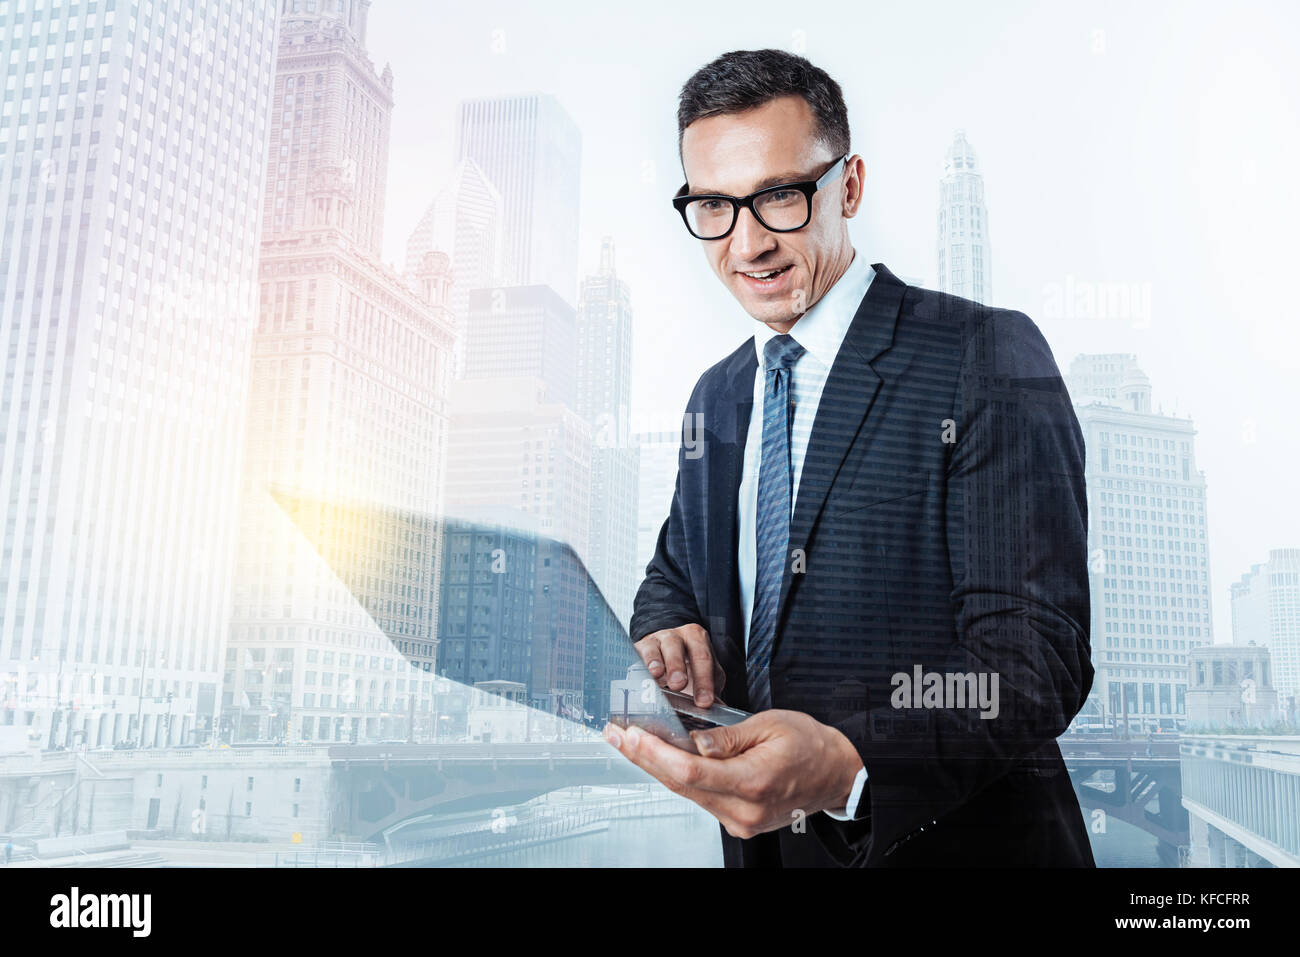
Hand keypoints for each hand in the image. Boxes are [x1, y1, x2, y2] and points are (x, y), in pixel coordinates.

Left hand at [602, 709, 863, 838]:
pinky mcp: (739, 821)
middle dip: (645, 759)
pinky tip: (661, 759)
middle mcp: (744, 809)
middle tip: (617, 736)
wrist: (836, 774)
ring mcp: (741, 820)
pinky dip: (679, 777)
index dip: (655, 754)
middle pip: (682, 785)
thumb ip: (728, 737)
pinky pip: (702, 797)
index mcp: (754, 781)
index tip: (632, 736)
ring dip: (657, 767)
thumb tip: (693, 742)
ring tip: (632, 744)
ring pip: (688, 793)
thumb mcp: (771, 725)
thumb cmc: (810, 745)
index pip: (691, 771)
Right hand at [633, 623, 724, 707]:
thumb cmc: (687, 666)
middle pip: (677, 648)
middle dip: (678, 667)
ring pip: (656, 648)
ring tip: (658, 676)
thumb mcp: (703, 674)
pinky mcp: (639, 647)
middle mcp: (677, 636)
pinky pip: (638, 654)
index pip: (703, 658)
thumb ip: (711, 689)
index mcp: (698, 639)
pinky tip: (642, 675)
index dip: (704, 681)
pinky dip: (640, 664)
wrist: (664, 653)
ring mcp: (656, 640)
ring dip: (656, 662)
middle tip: (679, 685)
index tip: (704, 702)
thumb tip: (719, 709)